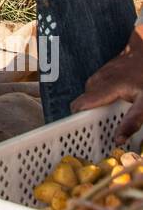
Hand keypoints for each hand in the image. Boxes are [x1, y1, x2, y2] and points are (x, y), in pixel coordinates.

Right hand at [71, 24, 142, 139]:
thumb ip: (132, 120)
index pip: (80, 104)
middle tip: (102, 125)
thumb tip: (118, 140)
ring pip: (90, 93)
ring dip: (96, 104)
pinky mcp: (105, 70)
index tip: (82, 130)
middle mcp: (99, 79)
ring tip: (110, 113)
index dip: (77, 119)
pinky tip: (116, 98)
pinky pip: (97, 86)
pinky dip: (102, 95)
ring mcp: (101, 73)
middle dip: (90, 114)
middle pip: (84, 101)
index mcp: (106, 88)